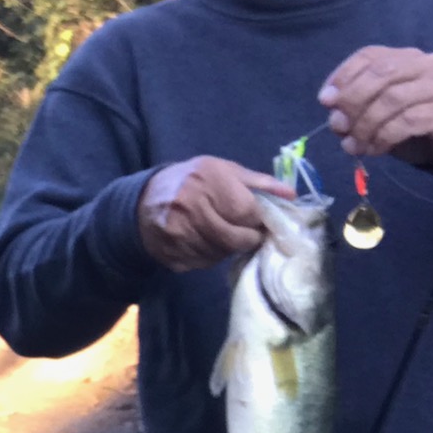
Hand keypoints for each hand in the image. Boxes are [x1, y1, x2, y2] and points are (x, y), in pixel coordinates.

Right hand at [137, 157, 293, 271]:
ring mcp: (177, 233)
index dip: (258, 220)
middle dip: (247, 238)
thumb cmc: (190, 181)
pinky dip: (210, 256)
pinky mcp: (170, 253)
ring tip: (224, 234)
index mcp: (206, 180)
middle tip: (249, 234)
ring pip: (219, 253)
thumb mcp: (221, 170)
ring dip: (229, 248)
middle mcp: (189, 207)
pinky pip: (203, 263)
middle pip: (234, 237)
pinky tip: (206, 242)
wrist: (142, 201)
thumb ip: (257, 182)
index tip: (261, 221)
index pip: (245, 211)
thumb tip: (291, 194)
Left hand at [318, 46, 432, 168]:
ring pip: (392, 99)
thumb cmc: (414, 122)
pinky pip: (407, 122)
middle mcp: (430, 64)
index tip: (325, 101)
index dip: (342, 76)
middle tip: (338, 127)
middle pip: (381, 74)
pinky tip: (374, 149)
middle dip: (352, 101)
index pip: (369, 56)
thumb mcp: (378, 112)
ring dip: (365, 125)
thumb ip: (354, 108)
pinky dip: (383, 137)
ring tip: (353, 145)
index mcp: (409, 57)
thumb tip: (332, 112)